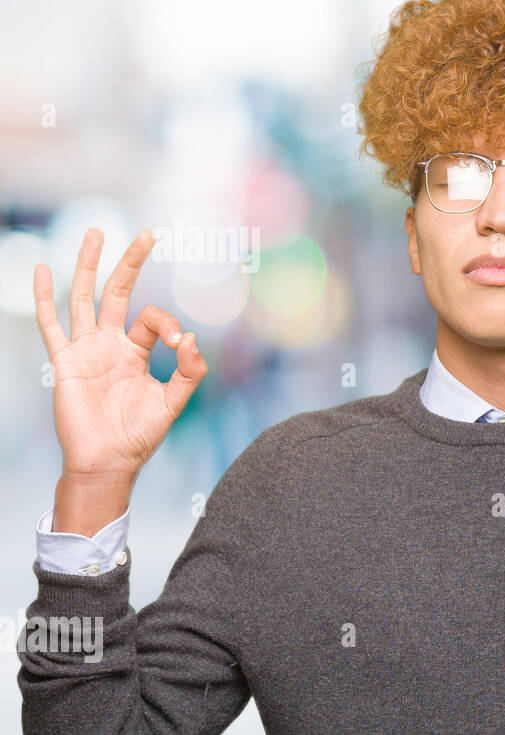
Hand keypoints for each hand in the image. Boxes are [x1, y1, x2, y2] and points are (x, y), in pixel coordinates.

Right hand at [34, 227, 207, 486]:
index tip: (183, 345)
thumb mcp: (174, 402)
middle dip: (130, 263)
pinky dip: (44, 298)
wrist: (108, 462)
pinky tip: (40, 271)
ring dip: (88, 265)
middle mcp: (110, 343)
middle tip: (146, 234)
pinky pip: (50, 324)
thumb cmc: (139, 435)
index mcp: (137, 351)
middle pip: (118, 292)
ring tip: (96, 233)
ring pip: (84, 297)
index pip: (153, 319)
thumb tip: (194, 338)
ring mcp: (85, 349)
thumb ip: (190, 371)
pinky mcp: (64, 361)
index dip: (171, 325)